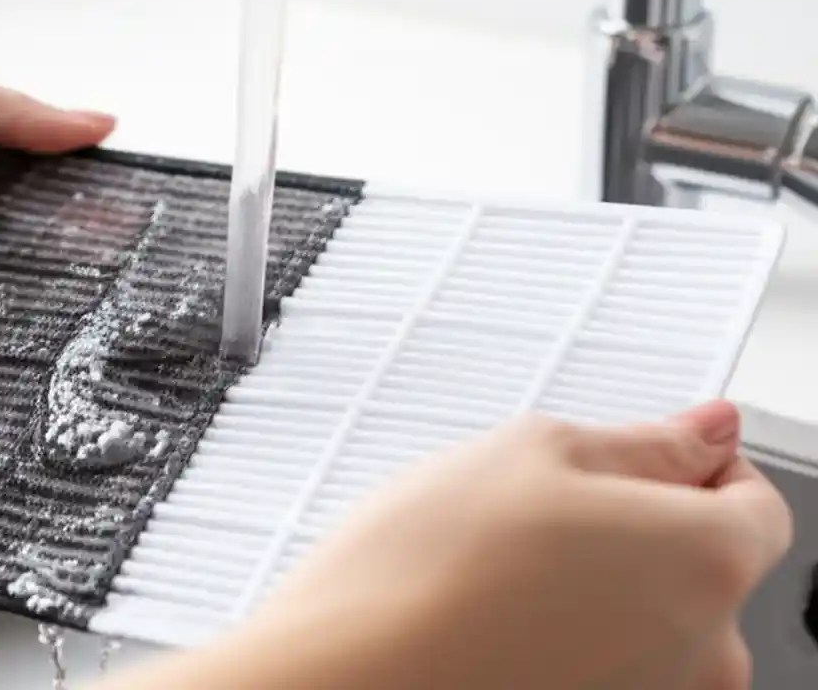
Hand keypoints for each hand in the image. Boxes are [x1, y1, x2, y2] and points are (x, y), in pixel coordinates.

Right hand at [100, 402, 792, 688]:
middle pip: (702, 565)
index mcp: (707, 562)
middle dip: (639, 527)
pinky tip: (494, 618)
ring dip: (599, 587)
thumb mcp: (532, 453)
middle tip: (540, 509)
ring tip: (500, 570)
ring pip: (649, 620)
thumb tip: (706, 432)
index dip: (694, 465)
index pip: (755, 500)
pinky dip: (569, 640)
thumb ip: (643, 443)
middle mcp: (702, 652)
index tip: (640, 456)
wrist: (343, 677)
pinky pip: (607, 666)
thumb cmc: (421, 573)